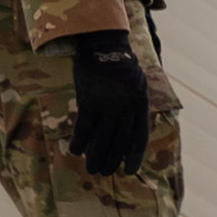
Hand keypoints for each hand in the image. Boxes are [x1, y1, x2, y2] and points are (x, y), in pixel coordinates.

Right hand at [66, 29, 150, 175]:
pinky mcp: (89, 99)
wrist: (103, 43)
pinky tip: (75, 150)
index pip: (139, 137)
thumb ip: (135, 105)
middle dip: (112, 160)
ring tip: (91, 169)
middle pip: (119, 141)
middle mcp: (126, 107)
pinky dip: (80, 141)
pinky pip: (84, 126)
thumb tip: (132, 128)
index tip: (128, 171)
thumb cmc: (121, 64)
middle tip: (104, 173)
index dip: (134, 156)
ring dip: (96, 156)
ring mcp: (107, 104)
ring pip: (102, 138)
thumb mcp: (138, 84)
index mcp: (140, 104)